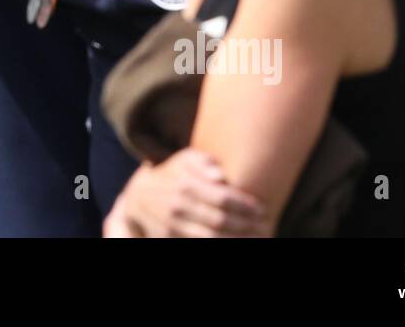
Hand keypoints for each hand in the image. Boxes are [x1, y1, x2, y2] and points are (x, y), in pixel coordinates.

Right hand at [104, 151, 270, 237]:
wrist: (139, 197)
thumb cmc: (171, 174)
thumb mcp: (184, 160)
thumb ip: (203, 162)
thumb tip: (220, 174)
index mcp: (184, 184)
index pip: (222, 197)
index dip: (245, 205)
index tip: (262, 209)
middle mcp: (178, 206)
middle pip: (220, 220)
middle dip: (247, 226)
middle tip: (266, 226)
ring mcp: (173, 226)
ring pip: (213, 238)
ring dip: (238, 239)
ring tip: (257, 237)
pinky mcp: (170, 239)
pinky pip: (201, 245)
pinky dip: (221, 244)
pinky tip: (236, 241)